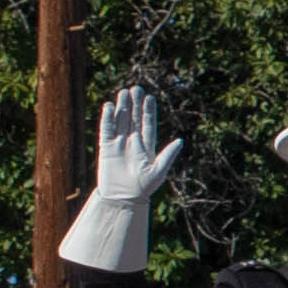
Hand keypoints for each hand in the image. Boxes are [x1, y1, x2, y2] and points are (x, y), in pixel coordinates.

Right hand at [91, 86, 184, 203]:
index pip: (148, 125)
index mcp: (147, 147)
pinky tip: (109, 106)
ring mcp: (119, 144)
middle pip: (134, 119)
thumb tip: (180, 141)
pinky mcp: (106, 148)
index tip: (150, 98)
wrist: (123, 198)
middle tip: (136, 88)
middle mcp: (133, 143)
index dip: (149, 111)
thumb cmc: (143, 188)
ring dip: (123, 108)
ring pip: (121, 121)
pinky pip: (106, 129)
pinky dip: (107, 118)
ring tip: (124, 92)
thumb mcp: (159, 171)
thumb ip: (168, 155)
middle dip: (136, 104)